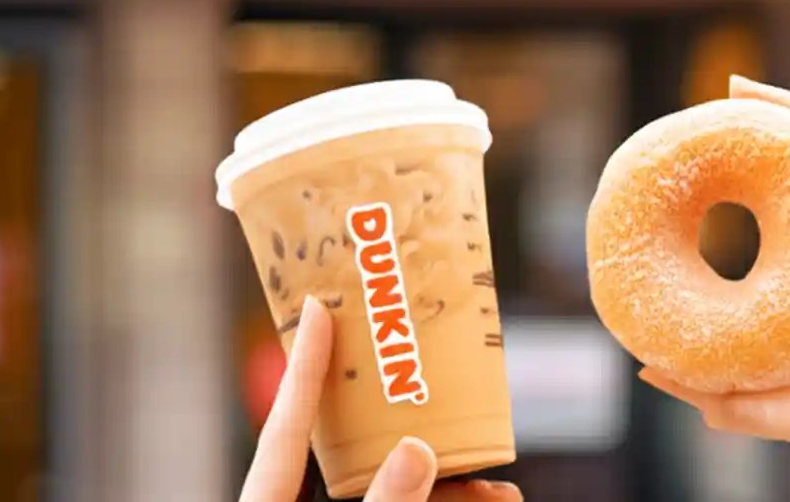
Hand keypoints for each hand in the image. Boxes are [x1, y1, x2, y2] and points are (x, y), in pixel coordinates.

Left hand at [240, 296, 521, 501]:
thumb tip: (416, 450)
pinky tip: (493, 501)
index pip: (285, 429)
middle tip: (447, 379)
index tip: (316, 306)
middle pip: (356, 456)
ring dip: (452, 487)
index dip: (302, 366)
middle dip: (414, 429)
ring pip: (396, 492)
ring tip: (504, 490)